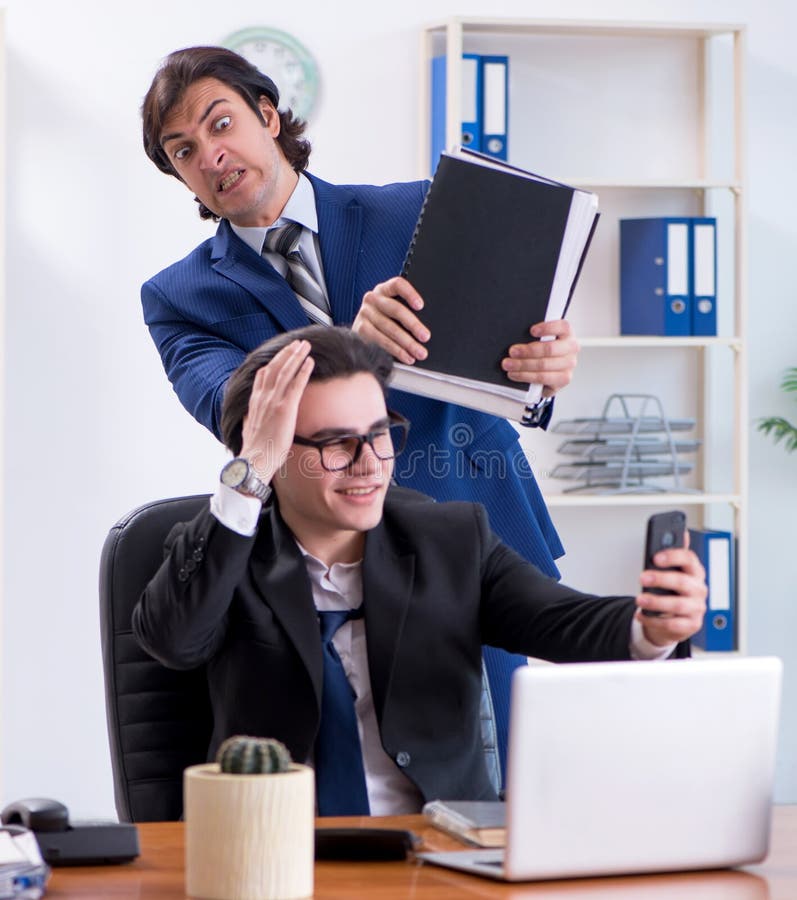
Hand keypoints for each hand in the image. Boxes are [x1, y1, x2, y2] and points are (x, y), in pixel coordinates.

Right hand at [239, 340, 314, 480]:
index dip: (273, 362)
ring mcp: (274, 401)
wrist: (255, 460)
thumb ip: (249, 419)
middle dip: (287, 353)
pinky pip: (296, 385)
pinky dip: (303, 371)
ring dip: (296, 356)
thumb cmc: (255, 450)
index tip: (281, 354)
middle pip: (275, 368)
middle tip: (297, 343)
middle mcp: (263, 397)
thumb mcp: (247, 429)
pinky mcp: (285, 408)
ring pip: (286, 372)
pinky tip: (310, 362)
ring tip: (304, 346)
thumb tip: (246, 417)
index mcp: (255, 402)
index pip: (263, 375)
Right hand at [352, 276, 429, 364]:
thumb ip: (407, 311)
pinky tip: (407, 356)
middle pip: (396, 309)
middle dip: (413, 325)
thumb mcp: (395, 310)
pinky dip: (396, 351)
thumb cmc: (385, 318)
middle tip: (425, 337)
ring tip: (419, 352)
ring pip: (390, 328)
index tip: (421, 306)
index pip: (397, 285)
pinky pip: (381, 341)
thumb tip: (426, 327)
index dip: (410, 294)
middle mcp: (373, 298)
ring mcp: (365, 313)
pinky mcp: (361, 329)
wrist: (363, 331)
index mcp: (384, 289)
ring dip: (407, 343)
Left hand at [501, 319, 579, 397]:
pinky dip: (526, 376)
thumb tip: (515, 337)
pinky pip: (542, 378)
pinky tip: (515, 374)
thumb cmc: (542, 350)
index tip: (531, 330)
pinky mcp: (563, 380)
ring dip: (523, 365)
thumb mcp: (540, 339)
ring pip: (544, 366)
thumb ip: (533, 336)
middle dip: (528, 351)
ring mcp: (569, 365)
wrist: (549, 369)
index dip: (547, 328)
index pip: (562, 327)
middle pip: (550, 349)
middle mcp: (571, 348)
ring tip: (508, 364)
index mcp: (567, 333)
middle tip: (512, 351)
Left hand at [634, 539, 707, 645]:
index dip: (673, 556)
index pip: (689, 559)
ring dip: (656, 602)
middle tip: (642, 578)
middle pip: (682, 582)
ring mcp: (697, 608)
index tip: (655, 557)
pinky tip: (642, 614)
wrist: (675, 618)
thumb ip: (672, 556)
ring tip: (640, 599)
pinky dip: (654, 620)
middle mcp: (699, 589)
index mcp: (695, 571)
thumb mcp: (671, 572)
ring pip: (678, 605)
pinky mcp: (691, 624)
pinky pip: (672, 624)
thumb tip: (683, 533)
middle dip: (660, 579)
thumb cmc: (671, 590)